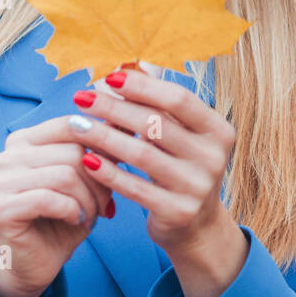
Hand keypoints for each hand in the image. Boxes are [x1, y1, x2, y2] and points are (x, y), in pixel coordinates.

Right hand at [0, 116, 113, 296]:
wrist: (37, 264)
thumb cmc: (64, 217)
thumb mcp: (87, 179)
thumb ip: (99, 148)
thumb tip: (125, 118)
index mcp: (24, 140)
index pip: (70, 125)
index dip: (101, 143)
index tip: (117, 166)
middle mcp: (8, 155)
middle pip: (72, 151)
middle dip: (98, 181)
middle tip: (103, 204)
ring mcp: (0, 180)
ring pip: (65, 175)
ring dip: (88, 200)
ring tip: (90, 214)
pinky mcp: (0, 207)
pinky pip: (50, 199)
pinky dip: (72, 211)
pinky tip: (74, 220)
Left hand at [67, 66, 235, 258]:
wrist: (197, 227)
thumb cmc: (181, 168)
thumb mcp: (182, 137)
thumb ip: (160, 107)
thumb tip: (125, 69)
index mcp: (218, 131)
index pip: (178, 99)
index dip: (142, 86)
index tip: (109, 78)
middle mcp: (213, 158)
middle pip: (155, 124)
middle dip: (114, 108)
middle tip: (82, 98)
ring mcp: (197, 187)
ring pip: (141, 154)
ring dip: (104, 137)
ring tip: (77, 125)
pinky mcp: (178, 212)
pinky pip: (134, 187)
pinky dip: (107, 172)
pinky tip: (87, 159)